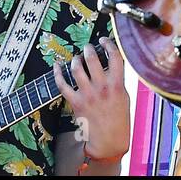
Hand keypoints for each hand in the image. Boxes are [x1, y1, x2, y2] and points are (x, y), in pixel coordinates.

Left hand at [55, 37, 130, 161]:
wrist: (108, 139)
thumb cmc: (119, 118)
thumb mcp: (124, 95)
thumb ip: (116, 80)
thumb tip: (109, 65)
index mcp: (117, 84)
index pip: (114, 56)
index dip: (108, 44)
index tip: (105, 40)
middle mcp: (102, 87)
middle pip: (92, 59)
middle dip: (89, 49)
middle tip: (88, 47)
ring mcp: (87, 94)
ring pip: (77, 69)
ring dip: (76, 59)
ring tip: (77, 57)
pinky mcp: (76, 102)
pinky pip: (63, 85)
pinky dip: (58, 73)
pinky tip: (57, 66)